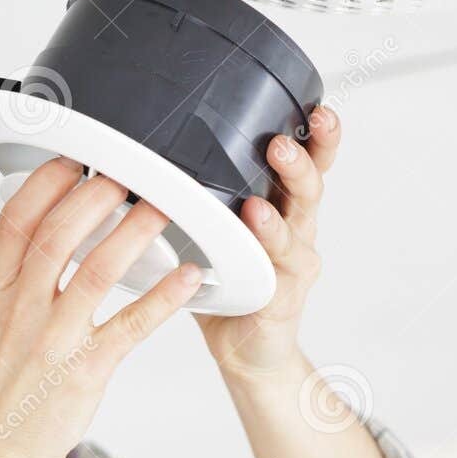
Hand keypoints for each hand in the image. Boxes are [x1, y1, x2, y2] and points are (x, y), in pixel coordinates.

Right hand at [0, 157, 202, 457]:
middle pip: (59, 233)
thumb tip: (33, 234)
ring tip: (164, 207)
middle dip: (97, 194)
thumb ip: (7, 280)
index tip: (72, 160)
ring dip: (136, 232)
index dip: (46, 183)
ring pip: (99, 270)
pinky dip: (164, 297)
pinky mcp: (85, 371)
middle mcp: (19, 310)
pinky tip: (189, 276)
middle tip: (128, 173)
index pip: (14, 222)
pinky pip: (131, 325)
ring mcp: (52, 340)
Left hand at [194, 103, 339, 381]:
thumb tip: (138, 156)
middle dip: (303, 159)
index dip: (316, 136)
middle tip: (281, 141)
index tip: (318, 107)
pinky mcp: (284, 295)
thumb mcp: (211, 228)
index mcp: (280, 204)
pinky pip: (275, 269)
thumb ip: (193, 195)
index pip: (305, 162)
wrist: (246, 349)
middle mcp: (295, 228)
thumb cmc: (226, 283)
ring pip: (296, 225)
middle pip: (311, 185)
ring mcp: (293, 262)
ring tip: (264, 186)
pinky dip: (264, 249)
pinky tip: (252, 231)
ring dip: (279, 205)